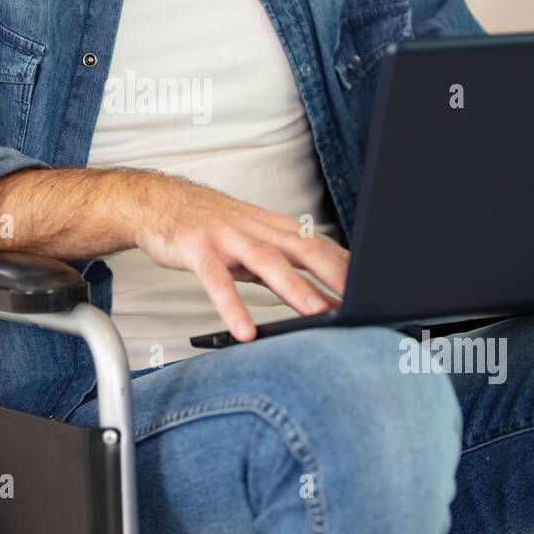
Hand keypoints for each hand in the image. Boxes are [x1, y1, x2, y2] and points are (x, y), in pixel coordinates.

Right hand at [132, 176, 349, 342]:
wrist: (157, 202)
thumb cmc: (211, 228)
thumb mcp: (252, 245)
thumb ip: (284, 270)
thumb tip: (323, 301)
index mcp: (275, 229)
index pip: (321, 247)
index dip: (349, 269)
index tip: (376, 292)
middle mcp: (257, 229)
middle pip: (304, 249)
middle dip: (336, 274)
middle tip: (364, 300)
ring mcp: (227, 237)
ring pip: (267, 260)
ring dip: (295, 287)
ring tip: (317, 313)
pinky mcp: (197, 249)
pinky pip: (217, 280)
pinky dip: (232, 306)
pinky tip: (244, 331)